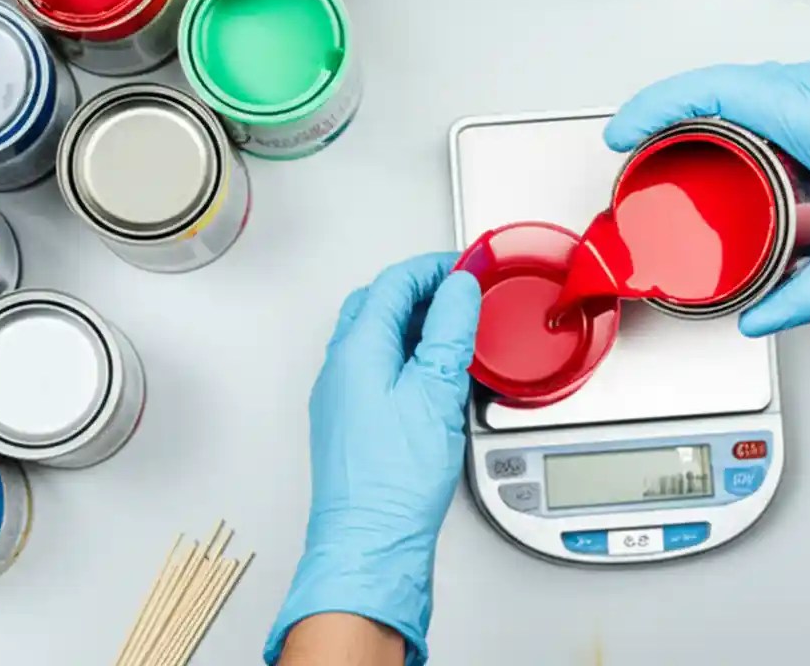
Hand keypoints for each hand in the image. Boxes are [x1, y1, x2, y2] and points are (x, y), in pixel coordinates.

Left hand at [265, 254, 480, 665]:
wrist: (370, 542)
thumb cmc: (393, 478)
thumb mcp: (436, 391)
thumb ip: (450, 331)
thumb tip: (459, 289)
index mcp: (357, 349)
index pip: (394, 282)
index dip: (434, 267)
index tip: (468, 267)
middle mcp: (342, 367)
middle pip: (379, 304)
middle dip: (422, 290)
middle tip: (462, 293)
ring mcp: (343, 396)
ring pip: (377, 337)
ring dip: (416, 323)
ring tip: (455, 330)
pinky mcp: (354, 422)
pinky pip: (378, 369)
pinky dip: (409, 356)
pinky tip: (436, 375)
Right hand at [604, 51, 809, 335]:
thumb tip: (763, 317)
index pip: (711, 91)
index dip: (654, 107)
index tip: (624, 130)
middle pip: (718, 87)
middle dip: (670, 117)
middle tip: (644, 152)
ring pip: (746, 89)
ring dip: (714, 121)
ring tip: (694, 162)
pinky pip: (775, 94)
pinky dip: (747, 121)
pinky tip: (753, 161)